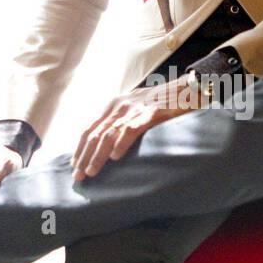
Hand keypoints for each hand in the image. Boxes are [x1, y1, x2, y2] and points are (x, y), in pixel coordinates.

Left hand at [71, 74, 204, 179]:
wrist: (188, 87)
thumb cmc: (162, 102)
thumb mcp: (136, 107)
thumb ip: (122, 121)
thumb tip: (109, 145)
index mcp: (114, 106)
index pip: (90, 129)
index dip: (80, 148)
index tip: (74, 165)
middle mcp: (120, 106)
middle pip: (95, 134)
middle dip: (84, 156)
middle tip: (78, 176)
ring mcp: (135, 109)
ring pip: (109, 135)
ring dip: (98, 155)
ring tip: (91, 172)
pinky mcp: (151, 113)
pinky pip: (131, 129)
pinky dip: (121, 143)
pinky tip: (114, 157)